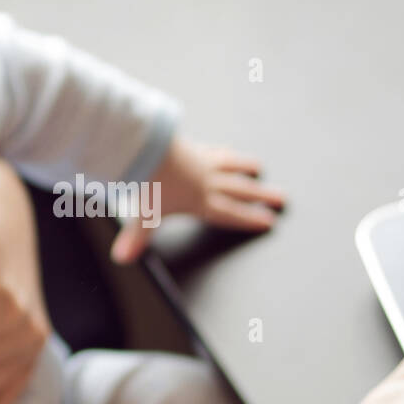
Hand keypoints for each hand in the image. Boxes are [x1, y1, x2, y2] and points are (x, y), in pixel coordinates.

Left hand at [110, 135, 286, 262]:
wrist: (148, 148)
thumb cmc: (150, 182)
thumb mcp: (144, 215)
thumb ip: (136, 238)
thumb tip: (122, 257)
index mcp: (201, 202)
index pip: (231, 214)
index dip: (250, 219)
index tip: (268, 220)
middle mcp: (207, 182)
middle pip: (240, 190)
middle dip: (261, 196)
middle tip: (281, 197)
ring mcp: (202, 161)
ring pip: (231, 165)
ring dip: (246, 167)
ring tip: (259, 167)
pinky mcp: (192, 146)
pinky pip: (212, 149)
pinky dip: (222, 150)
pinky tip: (227, 148)